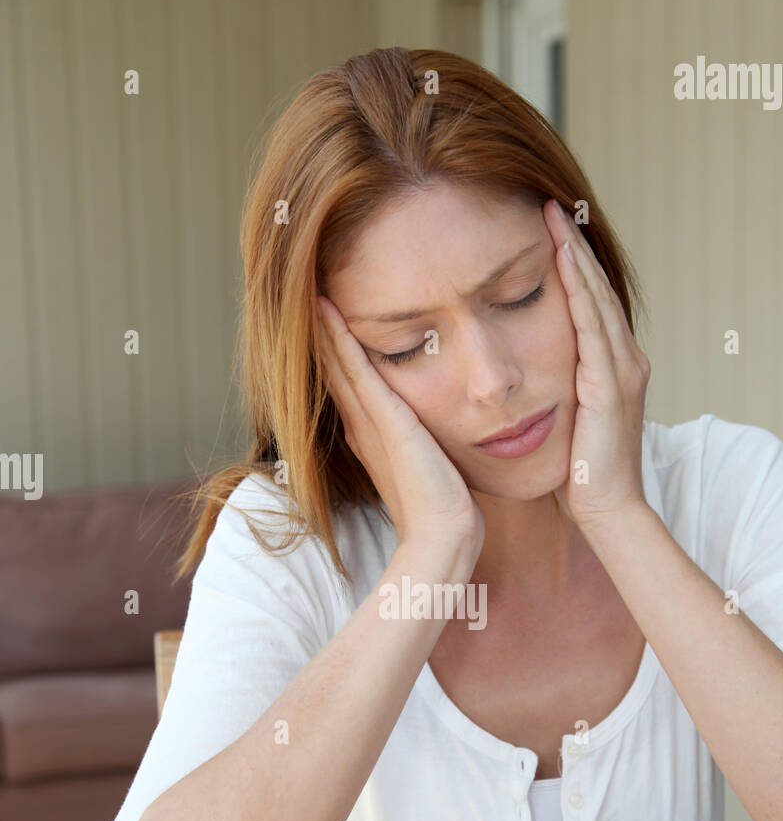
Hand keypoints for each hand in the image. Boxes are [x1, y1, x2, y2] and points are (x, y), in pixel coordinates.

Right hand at [316, 294, 484, 573]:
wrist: (444, 536)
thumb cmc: (445, 509)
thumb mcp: (431, 465)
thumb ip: (425, 445)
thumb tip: (433, 433)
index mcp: (371, 435)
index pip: (347, 382)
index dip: (332, 349)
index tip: (323, 313)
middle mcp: (361, 425)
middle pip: (331, 368)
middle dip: (317, 331)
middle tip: (298, 288)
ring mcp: (368, 421)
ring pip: (336, 361)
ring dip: (321, 324)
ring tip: (304, 285)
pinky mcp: (385, 419)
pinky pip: (355, 367)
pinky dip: (338, 337)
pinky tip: (325, 306)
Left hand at [542, 198, 650, 531]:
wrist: (606, 513)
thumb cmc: (578, 477)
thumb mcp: (563, 421)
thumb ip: (553, 391)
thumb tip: (518, 376)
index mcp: (613, 369)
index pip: (590, 305)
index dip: (571, 266)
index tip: (545, 230)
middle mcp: (626, 362)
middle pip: (598, 290)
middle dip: (574, 247)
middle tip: (550, 204)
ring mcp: (623, 372)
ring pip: (597, 300)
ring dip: (575, 257)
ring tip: (554, 218)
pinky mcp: (612, 387)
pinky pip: (592, 328)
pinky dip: (579, 291)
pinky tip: (563, 263)